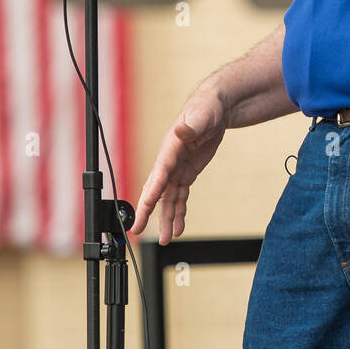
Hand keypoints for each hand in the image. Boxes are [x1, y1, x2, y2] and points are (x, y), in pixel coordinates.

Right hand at [129, 84, 228, 244]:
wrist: (213, 110)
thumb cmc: (206, 108)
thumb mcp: (203, 114)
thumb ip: (192, 123)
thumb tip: (182, 129)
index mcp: (170, 148)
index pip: (159, 172)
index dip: (152, 190)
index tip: (145, 206)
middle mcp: (169, 162)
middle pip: (156, 190)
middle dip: (147, 211)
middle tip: (136, 230)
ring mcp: (176, 170)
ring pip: (168, 199)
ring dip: (165, 219)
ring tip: (165, 239)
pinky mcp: (186, 174)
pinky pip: (180, 197)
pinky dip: (179, 212)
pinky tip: (178, 228)